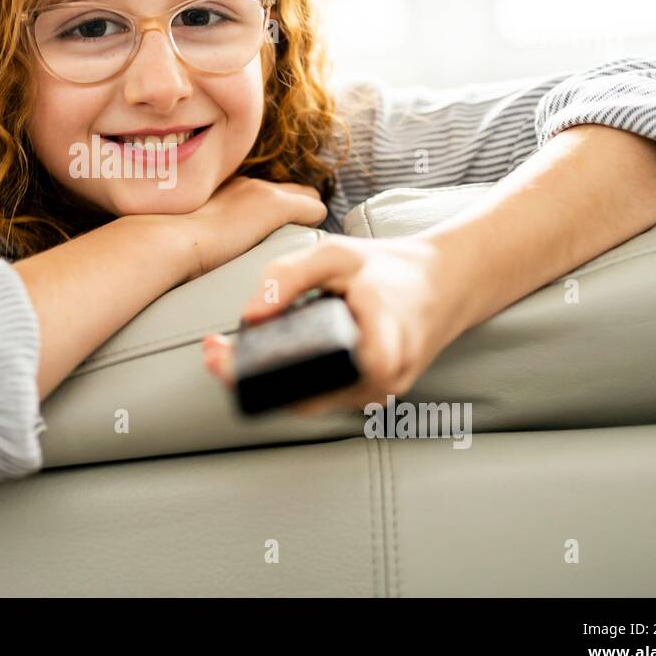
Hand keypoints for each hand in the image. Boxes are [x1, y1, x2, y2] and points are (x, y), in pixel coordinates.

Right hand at [175, 176, 327, 281]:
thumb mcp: (188, 229)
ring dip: (304, 220)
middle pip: (293, 189)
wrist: (169, 239)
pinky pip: (314, 209)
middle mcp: (248, 183)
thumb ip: (204, 228)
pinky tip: (305, 245)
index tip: (270, 232)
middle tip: (292, 239)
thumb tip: (200, 246)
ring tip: (300, 245)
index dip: (273, 210)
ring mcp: (263, 192)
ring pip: (308, 197)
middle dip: (297, 211)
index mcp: (227, 188)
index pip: (266, 190)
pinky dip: (313, 224)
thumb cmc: (169, 244)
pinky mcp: (275, 205)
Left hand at [202, 234, 466, 414]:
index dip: (259, 372)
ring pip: (310, 401)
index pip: (314, 375)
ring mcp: (378, 393)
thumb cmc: (388, 268)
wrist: (442, 284)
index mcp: (379, 341)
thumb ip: (289, 277)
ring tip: (229, 355)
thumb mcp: (336, 254)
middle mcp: (381, 379)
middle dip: (251, 380)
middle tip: (213, 354)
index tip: (221, 357)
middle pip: (302, 397)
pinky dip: (292, 382)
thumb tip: (248, 317)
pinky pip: (323, 396)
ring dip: (267, 383)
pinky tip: (263, 362)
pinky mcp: (371, 395)